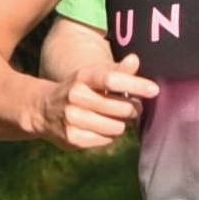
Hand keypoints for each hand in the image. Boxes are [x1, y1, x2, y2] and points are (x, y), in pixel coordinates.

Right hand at [37, 53, 158, 150]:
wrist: (44, 109)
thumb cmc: (79, 89)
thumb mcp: (93, 76)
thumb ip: (116, 70)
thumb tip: (134, 60)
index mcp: (83, 77)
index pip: (112, 79)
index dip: (136, 84)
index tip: (154, 90)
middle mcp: (76, 96)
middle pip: (120, 107)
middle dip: (133, 109)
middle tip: (132, 107)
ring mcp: (73, 118)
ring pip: (117, 126)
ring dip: (121, 124)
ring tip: (114, 118)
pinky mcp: (73, 138)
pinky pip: (106, 140)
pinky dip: (109, 135)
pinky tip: (101, 127)